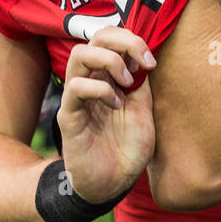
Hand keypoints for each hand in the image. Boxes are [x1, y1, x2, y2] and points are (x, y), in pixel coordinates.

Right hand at [57, 26, 157, 203]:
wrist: (113, 184)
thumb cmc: (127, 148)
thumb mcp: (143, 109)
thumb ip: (141, 82)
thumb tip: (144, 55)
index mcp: (109, 77)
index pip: (110, 38)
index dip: (132, 39)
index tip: (151, 61)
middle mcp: (92, 82)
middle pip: (95, 38)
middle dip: (123, 42)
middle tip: (142, 65)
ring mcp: (78, 97)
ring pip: (80, 55)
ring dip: (110, 62)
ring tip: (126, 83)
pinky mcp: (69, 116)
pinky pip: (76, 88)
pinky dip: (101, 90)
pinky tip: (116, 105)